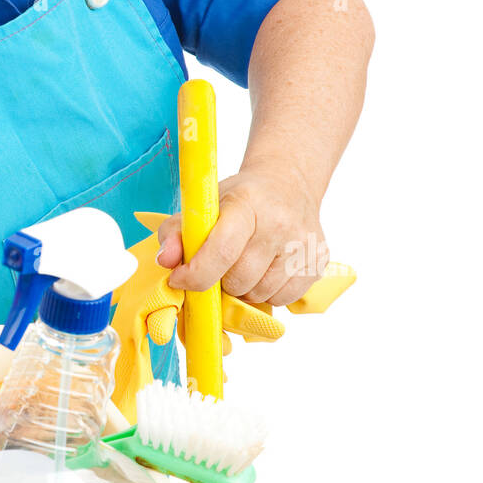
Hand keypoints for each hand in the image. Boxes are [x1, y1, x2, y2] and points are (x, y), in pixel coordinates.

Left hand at [155, 160, 328, 306]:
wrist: (288, 183)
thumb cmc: (238, 199)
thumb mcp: (203, 206)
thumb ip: (176, 232)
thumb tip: (166, 261)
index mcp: (248, 204)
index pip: (222, 251)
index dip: (196, 275)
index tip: (180, 279)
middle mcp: (281, 223)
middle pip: (238, 280)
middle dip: (220, 282)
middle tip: (220, 265)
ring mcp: (303, 245)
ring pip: (259, 295)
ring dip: (243, 289)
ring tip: (244, 264)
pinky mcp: (317, 263)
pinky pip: (282, 300)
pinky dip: (267, 293)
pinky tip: (265, 270)